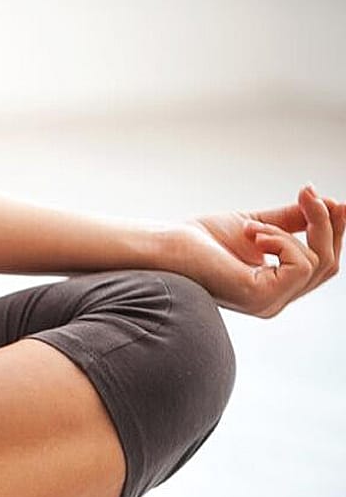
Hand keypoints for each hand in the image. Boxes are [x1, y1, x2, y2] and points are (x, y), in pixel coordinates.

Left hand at [170, 184, 343, 317]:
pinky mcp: (260, 297)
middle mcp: (273, 301)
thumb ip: (292, 221)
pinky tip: (253, 235)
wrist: (167, 244)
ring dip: (291, 231)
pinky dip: (281, 241)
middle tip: (308, 194)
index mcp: (274, 287)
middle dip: (325, 224)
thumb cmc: (201, 238)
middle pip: (329, 265)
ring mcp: (267, 303)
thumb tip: (333, 204)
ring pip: (318, 263)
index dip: (333, 231)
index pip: (322, 264)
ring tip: (254, 226)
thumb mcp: (259, 225)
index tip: (335, 200)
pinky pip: (299, 265)